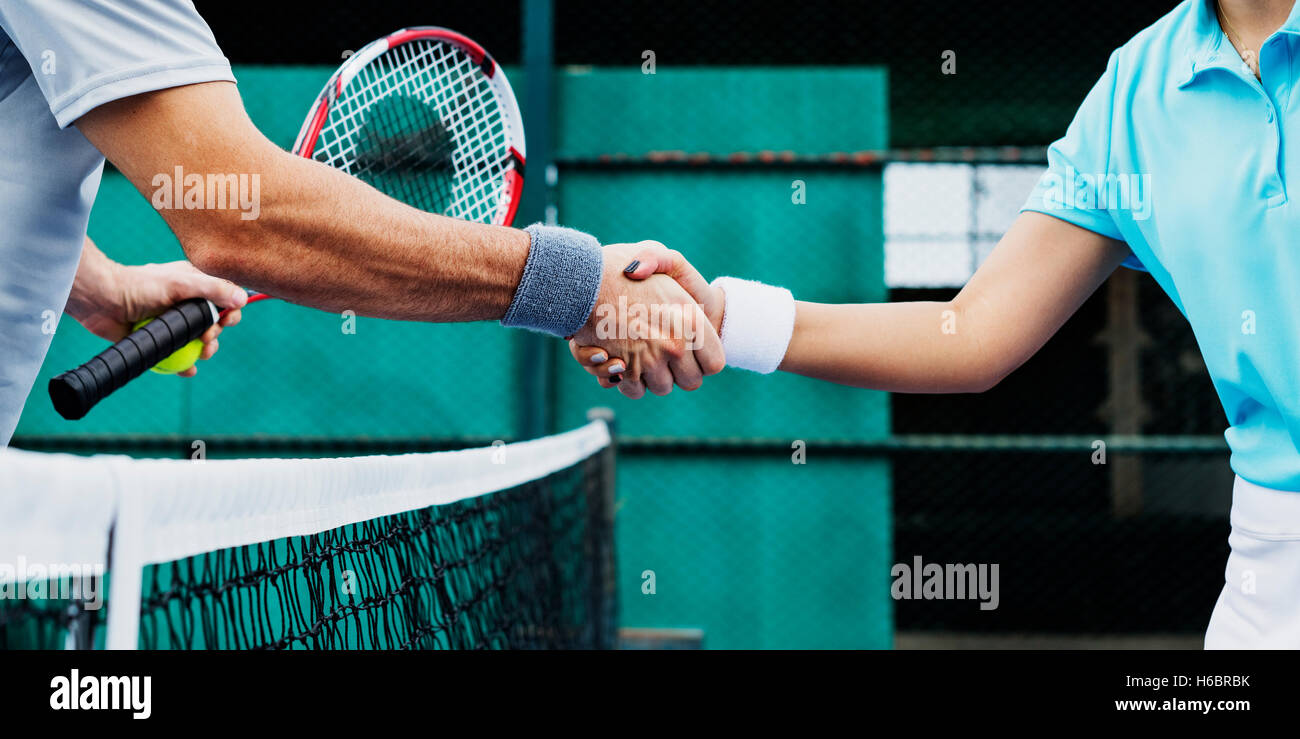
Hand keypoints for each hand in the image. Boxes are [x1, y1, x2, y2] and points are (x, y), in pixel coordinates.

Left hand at [67, 259, 246, 376]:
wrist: (101, 300)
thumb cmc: (141, 285)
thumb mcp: (181, 284)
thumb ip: (213, 290)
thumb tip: (243, 299)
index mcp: (194, 286)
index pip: (224, 299)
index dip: (231, 312)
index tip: (226, 321)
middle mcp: (185, 304)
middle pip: (213, 323)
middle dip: (216, 335)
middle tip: (206, 339)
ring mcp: (171, 323)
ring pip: (198, 342)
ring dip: (205, 352)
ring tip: (200, 356)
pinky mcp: (156, 339)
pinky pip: (176, 356)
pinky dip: (184, 365)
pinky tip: (187, 371)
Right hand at [569, 242, 724, 397]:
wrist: (581, 282)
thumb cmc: (623, 266)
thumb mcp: (662, 259)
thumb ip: (681, 277)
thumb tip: (661, 287)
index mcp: (691, 319)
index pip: (714, 363)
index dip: (704, 359)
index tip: (694, 349)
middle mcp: (674, 343)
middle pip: (690, 382)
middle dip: (681, 372)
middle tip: (669, 353)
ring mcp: (649, 360)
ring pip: (663, 388)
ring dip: (655, 377)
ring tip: (645, 353)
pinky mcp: (624, 370)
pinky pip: (635, 390)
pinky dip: (630, 382)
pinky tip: (624, 361)